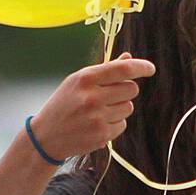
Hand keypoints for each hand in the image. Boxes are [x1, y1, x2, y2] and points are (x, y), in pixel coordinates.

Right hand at [29, 52, 155, 159]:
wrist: (45, 136)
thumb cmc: (64, 104)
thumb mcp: (78, 82)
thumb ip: (105, 70)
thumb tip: (129, 58)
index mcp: (85, 79)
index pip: (123, 69)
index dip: (141, 67)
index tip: (150, 68)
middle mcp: (92, 97)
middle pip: (131, 89)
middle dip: (126, 91)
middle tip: (110, 96)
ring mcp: (97, 117)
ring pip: (129, 107)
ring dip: (119, 108)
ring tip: (98, 112)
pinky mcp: (102, 134)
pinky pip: (123, 124)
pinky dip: (114, 124)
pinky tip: (96, 124)